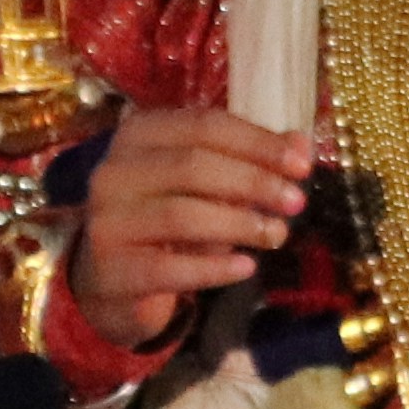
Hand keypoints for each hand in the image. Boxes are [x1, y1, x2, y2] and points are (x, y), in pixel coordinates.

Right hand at [72, 104, 316, 349]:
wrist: (112, 283)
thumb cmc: (163, 223)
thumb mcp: (204, 185)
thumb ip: (248, 160)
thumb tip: (300, 144)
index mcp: (138, 136)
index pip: (204, 126)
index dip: (257, 142)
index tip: (301, 165)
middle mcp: (113, 172)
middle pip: (192, 166)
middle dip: (253, 182)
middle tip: (295, 202)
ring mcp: (106, 222)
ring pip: (182, 215)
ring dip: (239, 225)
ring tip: (277, 235)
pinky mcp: (111, 271)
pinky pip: (169, 268)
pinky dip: (214, 268)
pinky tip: (246, 267)